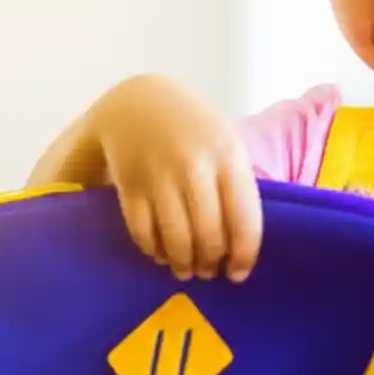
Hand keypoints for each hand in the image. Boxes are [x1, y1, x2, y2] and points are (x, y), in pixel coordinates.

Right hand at [32, 75, 262, 282]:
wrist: (139, 101)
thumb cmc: (194, 128)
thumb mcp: (226, 143)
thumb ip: (237, 186)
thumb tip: (242, 243)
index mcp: (228, 156)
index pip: (244, 220)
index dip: (243, 256)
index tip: (238, 274)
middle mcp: (195, 167)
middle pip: (209, 236)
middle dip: (211, 263)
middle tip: (209, 272)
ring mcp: (159, 176)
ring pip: (176, 239)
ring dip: (183, 264)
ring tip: (186, 270)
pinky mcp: (129, 184)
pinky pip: (143, 232)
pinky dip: (154, 250)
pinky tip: (161, 254)